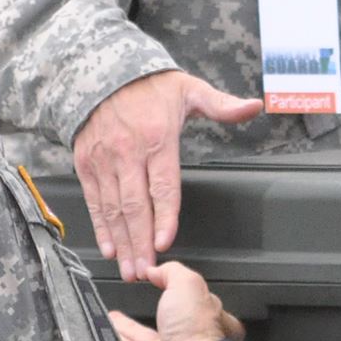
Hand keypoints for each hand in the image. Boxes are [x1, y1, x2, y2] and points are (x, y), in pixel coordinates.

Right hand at [73, 70, 264, 275]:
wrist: (100, 71)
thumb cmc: (150, 85)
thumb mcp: (190, 88)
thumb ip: (221, 104)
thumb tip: (254, 107)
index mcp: (156, 138)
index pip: (162, 185)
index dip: (163, 216)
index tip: (165, 242)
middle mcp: (127, 152)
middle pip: (134, 206)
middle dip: (140, 242)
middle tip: (145, 270)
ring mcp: (104, 160)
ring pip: (113, 209)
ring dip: (121, 242)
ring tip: (129, 268)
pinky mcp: (86, 165)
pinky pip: (94, 201)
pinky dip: (101, 227)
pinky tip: (110, 247)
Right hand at [107, 261, 237, 340]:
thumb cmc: (195, 328)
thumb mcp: (188, 284)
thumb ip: (171, 272)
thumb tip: (155, 270)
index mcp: (197, 314)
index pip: (184, 299)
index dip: (171, 291)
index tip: (154, 282)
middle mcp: (180, 333)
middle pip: (156, 319)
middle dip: (143, 311)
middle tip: (128, 303)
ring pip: (136, 335)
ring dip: (122, 328)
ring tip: (108, 318)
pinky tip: (102, 335)